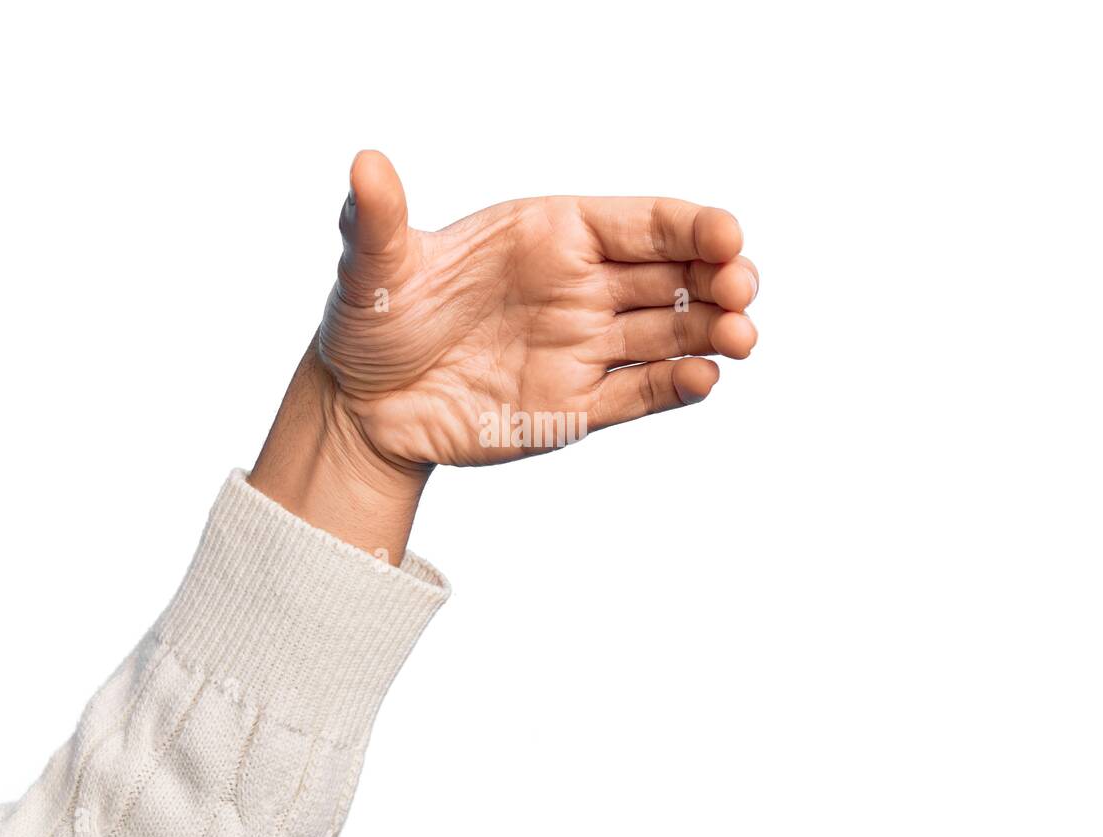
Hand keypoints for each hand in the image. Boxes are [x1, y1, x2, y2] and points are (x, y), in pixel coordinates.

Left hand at [320, 150, 758, 468]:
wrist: (360, 406)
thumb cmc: (371, 322)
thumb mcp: (372, 269)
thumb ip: (377, 220)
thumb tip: (364, 164)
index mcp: (550, 236)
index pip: (638, 222)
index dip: (689, 226)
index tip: (726, 235)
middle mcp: (580, 287)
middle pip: (674, 275)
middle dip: (718, 277)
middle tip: (741, 288)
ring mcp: (585, 347)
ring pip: (671, 334)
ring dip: (713, 332)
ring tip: (742, 338)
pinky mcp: (579, 405)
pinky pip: (642, 393)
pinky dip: (677, 386)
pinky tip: (703, 378)